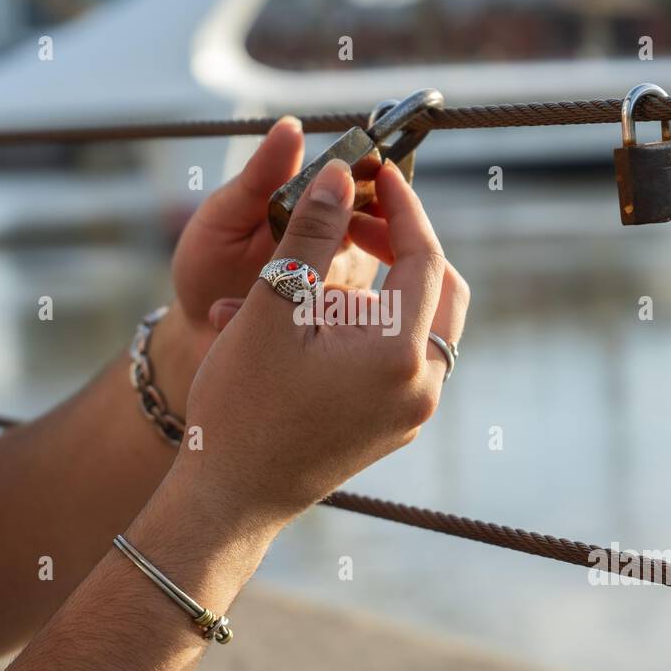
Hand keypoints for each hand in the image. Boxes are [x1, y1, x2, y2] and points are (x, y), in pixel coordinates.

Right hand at [169, 158, 469, 530]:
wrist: (229, 498)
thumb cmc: (241, 406)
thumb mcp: (271, 307)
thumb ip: (313, 234)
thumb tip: (341, 176)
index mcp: (400, 354)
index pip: (426, 258)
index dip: (403, 207)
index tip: (377, 173)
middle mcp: (421, 387)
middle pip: (441, 290)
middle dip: (403, 244)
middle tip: (355, 216)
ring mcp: (412, 412)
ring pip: (426, 324)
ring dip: (390, 284)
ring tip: (326, 268)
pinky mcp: (394, 426)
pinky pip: (406, 359)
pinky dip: (381, 324)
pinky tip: (326, 316)